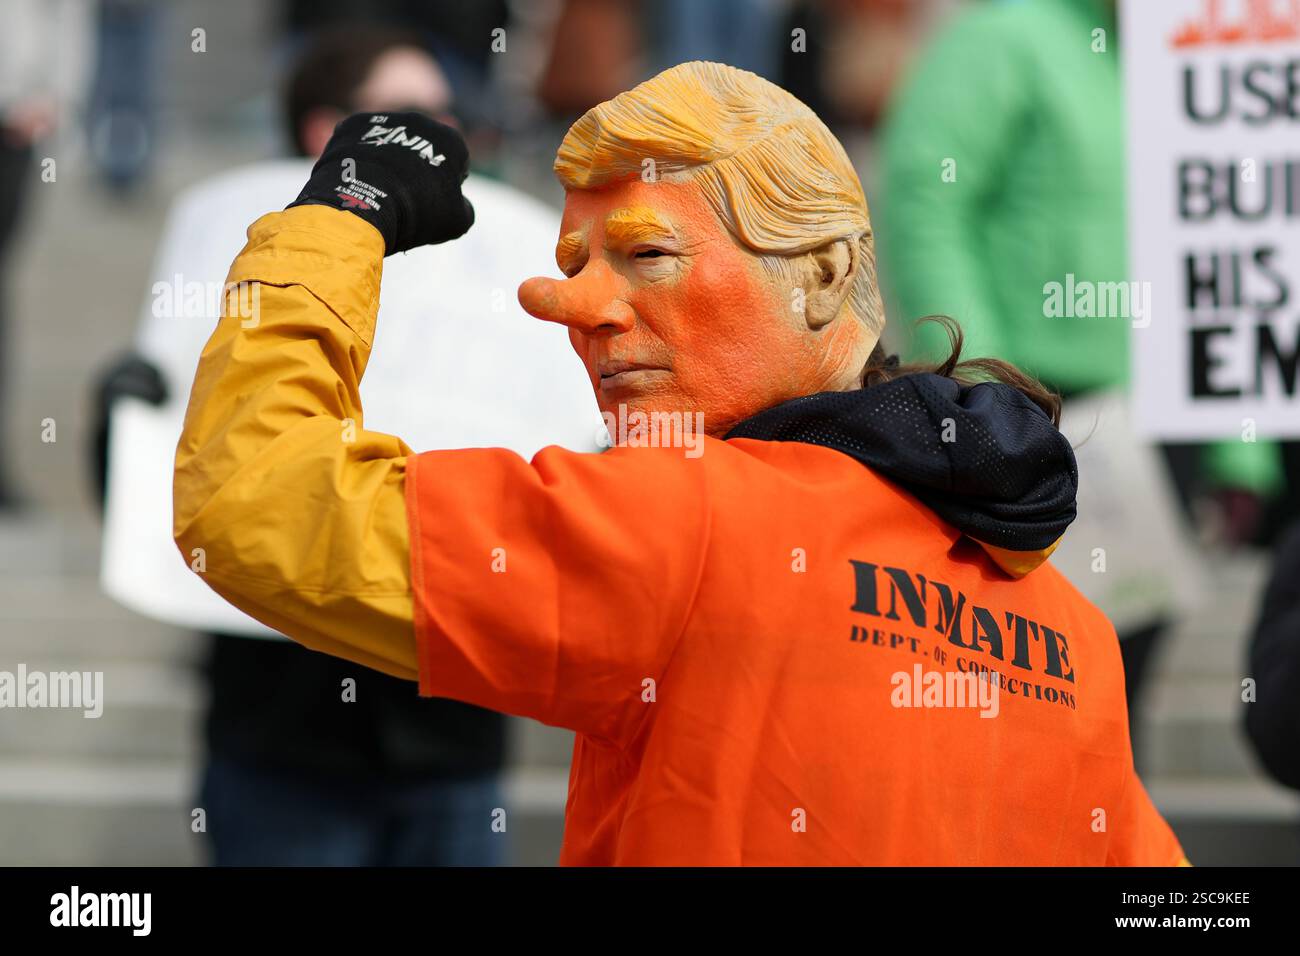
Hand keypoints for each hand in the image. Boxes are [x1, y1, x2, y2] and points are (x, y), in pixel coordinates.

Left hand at [288, 111, 473, 254]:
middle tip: (407, 199)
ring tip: (380, 192)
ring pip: (391, 143)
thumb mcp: (456, 221)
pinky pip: (361, 142)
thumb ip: (465, 208)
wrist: (365, 201)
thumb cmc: (418, 212)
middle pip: (423, 148)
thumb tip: (460, 203)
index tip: (434, 205)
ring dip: (389, 162)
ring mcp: (386, 120)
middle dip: (418, 169)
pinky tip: (359, 180)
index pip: (456, 164)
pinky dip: (362, 158)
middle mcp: (420, 121)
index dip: (448, 188)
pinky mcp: (354, 124)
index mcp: (451, 140)